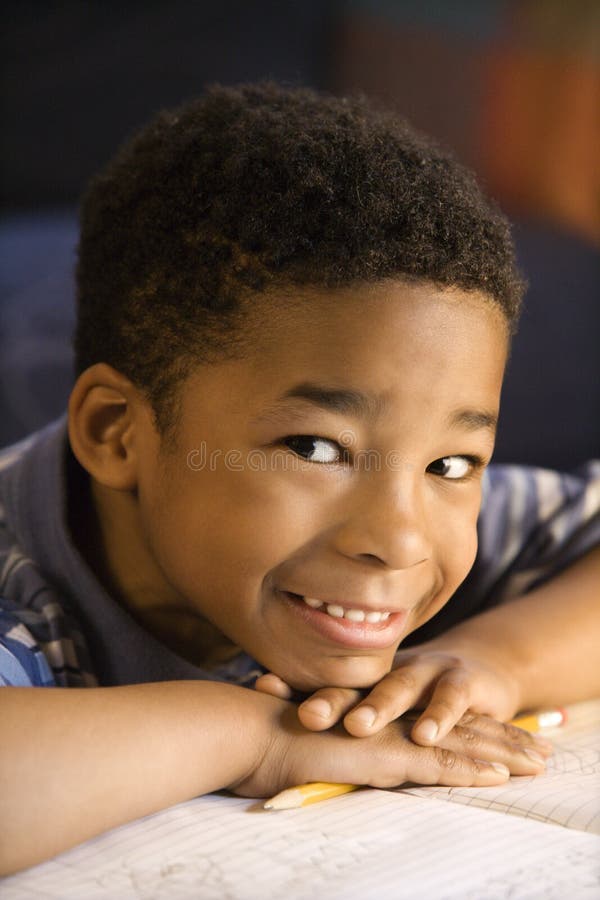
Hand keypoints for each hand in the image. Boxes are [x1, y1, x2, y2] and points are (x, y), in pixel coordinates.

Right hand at [231, 699, 550, 800]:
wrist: (249, 730)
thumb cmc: (268, 736)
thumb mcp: (307, 737)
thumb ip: (327, 732)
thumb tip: (327, 732)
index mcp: (379, 718)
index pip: (436, 720)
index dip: (473, 726)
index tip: (505, 732)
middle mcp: (391, 721)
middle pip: (459, 726)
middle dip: (503, 736)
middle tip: (539, 744)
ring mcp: (389, 736)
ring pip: (460, 742)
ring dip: (503, 752)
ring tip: (539, 760)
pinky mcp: (383, 756)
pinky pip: (437, 764)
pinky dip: (472, 769)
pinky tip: (501, 775)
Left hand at [255, 644, 528, 746]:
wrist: (481, 673)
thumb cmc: (419, 699)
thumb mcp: (382, 709)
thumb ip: (344, 722)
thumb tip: (274, 735)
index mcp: (366, 677)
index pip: (326, 680)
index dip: (295, 682)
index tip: (262, 684)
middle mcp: (391, 669)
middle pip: (357, 683)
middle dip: (331, 699)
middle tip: (307, 716)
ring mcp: (427, 670)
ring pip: (400, 686)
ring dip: (380, 705)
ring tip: (358, 727)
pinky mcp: (464, 681)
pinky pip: (450, 699)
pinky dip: (438, 716)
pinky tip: (424, 735)